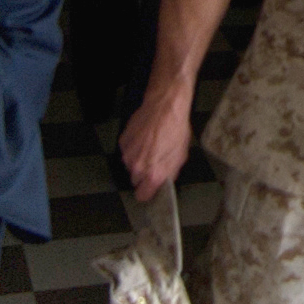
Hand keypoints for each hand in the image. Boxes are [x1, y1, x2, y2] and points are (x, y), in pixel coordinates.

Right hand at [122, 79, 194, 204]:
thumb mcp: (180, 156)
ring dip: (138, 159)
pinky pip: (127, 151)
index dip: (147, 192)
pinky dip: (133, 147)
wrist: (164, 107)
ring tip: (151, 146)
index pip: (142, 196)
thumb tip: (163, 181)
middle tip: (154, 161)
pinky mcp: (122, 142)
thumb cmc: (175, 129)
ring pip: (130, 165)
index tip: (151, 188)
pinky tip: (144, 137)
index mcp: (153, 174)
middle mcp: (137, 167)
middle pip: (135, 180)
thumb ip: (169, 174)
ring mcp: (127, 154)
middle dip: (144, 174)